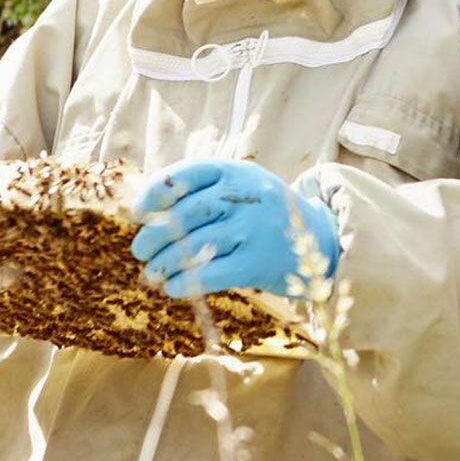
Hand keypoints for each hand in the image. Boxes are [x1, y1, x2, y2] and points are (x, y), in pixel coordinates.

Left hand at [130, 159, 339, 300]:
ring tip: (152, 274)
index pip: (185, 175)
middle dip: (154, 235)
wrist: (322, 237)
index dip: (154, 195)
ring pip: (195, 245)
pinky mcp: (259, 262)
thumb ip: (204, 192)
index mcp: (235, 172)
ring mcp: (253, 228)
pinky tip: (173, 288)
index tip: (137, 214)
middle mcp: (245, 196)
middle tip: (140, 251)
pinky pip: (213, 273)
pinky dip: (187, 282)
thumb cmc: (266, 213)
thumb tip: (147, 214)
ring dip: (165, 263)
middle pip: (185, 214)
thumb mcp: (243, 188)